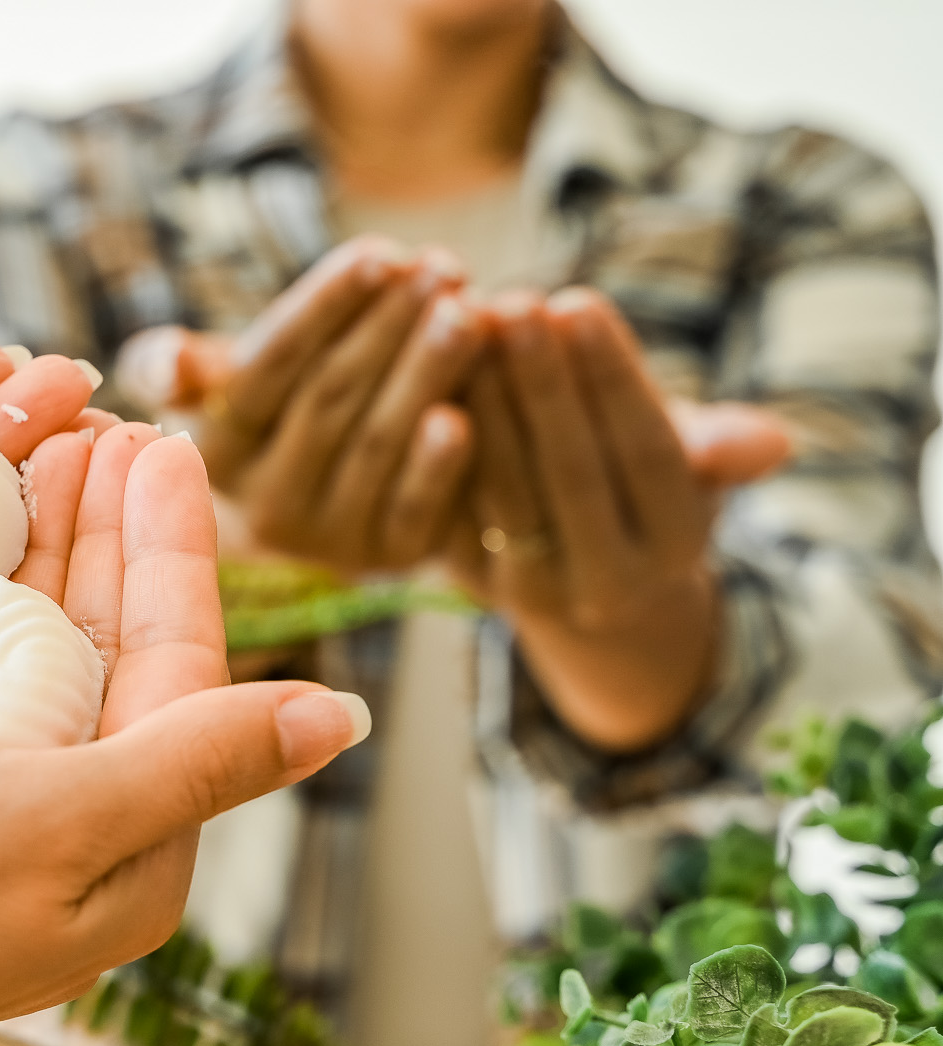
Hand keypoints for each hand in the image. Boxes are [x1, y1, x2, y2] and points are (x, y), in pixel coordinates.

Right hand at [0, 435, 372, 1045]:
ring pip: (19, 660)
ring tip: (39, 452)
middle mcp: (56, 842)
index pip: (176, 671)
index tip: (165, 440)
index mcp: (123, 855)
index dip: (172, 550)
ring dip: (33, 555)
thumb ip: (198, 760)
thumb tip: (337, 718)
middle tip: (104, 423)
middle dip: (106, 537)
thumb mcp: (59, 821)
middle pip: (101, 657)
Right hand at [114, 235, 484, 573]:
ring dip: (427, 372)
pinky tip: (463, 415)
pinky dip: (437, 465)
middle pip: (328, 399)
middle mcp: (262, 507)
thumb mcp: (210, 384)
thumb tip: (168, 364)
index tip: (379, 254)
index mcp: (214, 452)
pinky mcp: (388, 557)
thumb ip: (170, 363)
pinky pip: (413, 510)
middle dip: (390, 327)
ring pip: (375, 442)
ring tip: (469, 309)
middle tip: (444, 268)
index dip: (324, 308)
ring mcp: (326, 540)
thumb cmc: (268, 411)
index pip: (265, 369)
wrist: (320, 495)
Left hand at [443, 289, 730, 749]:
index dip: (610, 375)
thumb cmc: (643, 481)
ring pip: (503, 489)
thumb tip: (774, 445)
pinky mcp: (469, 584)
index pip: (646, 449)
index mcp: (678, 544)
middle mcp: (610, 584)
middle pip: (570, 470)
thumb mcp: (695, 461)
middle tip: (510, 302)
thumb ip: (724, 447)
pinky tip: (422, 373)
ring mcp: (535, 593)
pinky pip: (450, 506)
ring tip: (461, 326)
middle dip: (539, 382)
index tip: (576, 300)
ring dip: (481, 403)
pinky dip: (434, 440)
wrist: (583, 567)